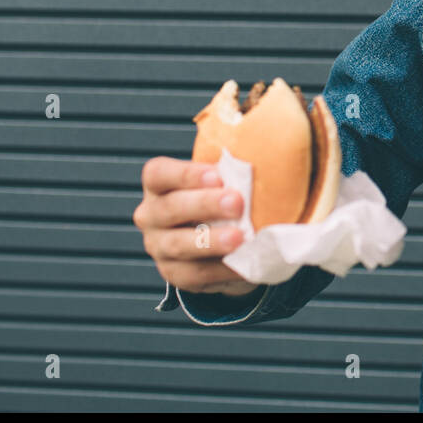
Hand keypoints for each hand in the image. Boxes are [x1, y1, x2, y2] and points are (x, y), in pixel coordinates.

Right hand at [134, 157, 260, 296]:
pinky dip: (220, 270)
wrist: (217, 240)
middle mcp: (151, 215)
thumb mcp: (222, 180)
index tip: (219, 176)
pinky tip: (241, 263)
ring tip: (239, 238)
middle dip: (204, 205)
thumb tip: (271, 147)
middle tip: (237, 203)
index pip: (158, 174)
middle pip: (169, 208)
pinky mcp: (174, 273)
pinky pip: (195, 274)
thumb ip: (233, 168)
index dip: (186, 174)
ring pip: (178, 245)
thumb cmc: (220, 199)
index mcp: (159, 185)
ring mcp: (159, 246)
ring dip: (210, 241)